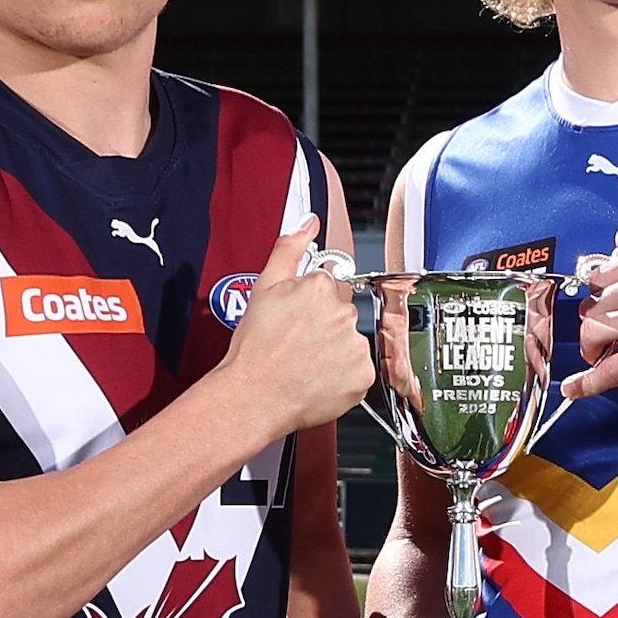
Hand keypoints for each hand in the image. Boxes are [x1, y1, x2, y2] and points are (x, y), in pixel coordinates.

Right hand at [215, 249, 381, 440]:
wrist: (255, 395)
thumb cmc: (255, 349)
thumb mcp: (264, 288)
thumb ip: (290, 248)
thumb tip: (308, 222)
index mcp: (320, 287)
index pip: (325, 289)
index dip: (308, 307)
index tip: (294, 322)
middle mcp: (343, 313)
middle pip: (340, 314)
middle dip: (323, 327)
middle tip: (296, 344)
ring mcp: (355, 345)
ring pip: (350, 343)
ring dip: (334, 352)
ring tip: (305, 364)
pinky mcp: (362, 375)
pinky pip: (358, 372)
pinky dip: (343, 377)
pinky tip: (318, 379)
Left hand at [567, 230, 617, 404]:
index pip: (604, 274)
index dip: (601, 295)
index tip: (604, 307)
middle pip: (596, 304)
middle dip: (597, 322)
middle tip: (606, 337)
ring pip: (594, 332)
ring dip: (592, 348)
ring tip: (601, 357)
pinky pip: (609, 369)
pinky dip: (588, 382)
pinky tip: (575, 389)